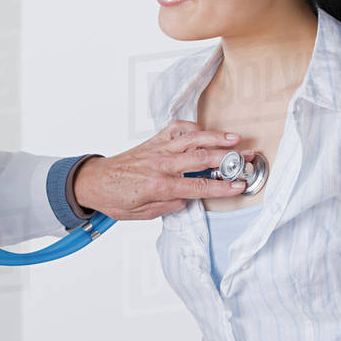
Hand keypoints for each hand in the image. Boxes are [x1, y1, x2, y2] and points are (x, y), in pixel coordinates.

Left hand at [73, 120, 255, 219]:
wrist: (94, 181)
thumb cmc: (116, 199)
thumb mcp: (142, 214)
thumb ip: (168, 205)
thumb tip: (188, 198)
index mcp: (159, 186)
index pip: (197, 187)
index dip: (221, 186)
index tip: (238, 185)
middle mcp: (160, 164)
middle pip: (200, 159)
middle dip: (226, 159)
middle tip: (246, 158)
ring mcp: (157, 149)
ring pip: (192, 139)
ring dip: (215, 137)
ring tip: (235, 138)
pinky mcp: (153, 141)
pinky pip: (176, 129)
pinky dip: (192, 127)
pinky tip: (205, 131)